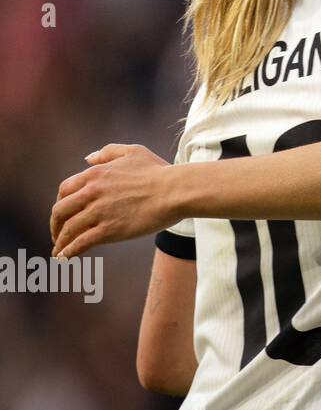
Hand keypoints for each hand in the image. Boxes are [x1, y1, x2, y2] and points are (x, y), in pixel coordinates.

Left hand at [51, 144, 178, 257]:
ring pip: (69, 229)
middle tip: (58, 234)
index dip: (60, 203)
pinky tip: (66, 257)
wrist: (175, 190)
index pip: (64, 190)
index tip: (64, 213)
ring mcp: (98, 212)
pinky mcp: (109, 230)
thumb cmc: (159, 171)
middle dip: (55, 224)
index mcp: (95, 174)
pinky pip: (81, 243)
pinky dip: (69, 251)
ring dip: (60, 241)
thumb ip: (108, 152)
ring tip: (60, 250)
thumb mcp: (133, 151)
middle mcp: (91, 193)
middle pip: (60, 211)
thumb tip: (87, 159)